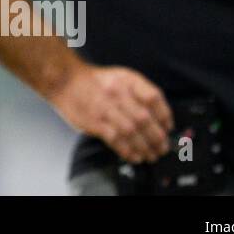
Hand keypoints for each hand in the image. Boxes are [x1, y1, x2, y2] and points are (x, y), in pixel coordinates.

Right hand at [47, 63, 172, 163]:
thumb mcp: (120, 77)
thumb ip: (139, 92)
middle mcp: (118, 93)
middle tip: (162, 147)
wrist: (65, 80)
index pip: (153, 97)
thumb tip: (158, 116)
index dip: (164, 115)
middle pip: (144, 119)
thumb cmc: (95, 81)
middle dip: (157, 137)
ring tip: (151, 155)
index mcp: (128, 80)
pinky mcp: (94, 122)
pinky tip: (134, 156)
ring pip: (131, 132)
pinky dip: (127, 150)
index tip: (168, 127)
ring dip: (144, 147)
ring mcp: (105, 108)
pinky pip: (115, 139)